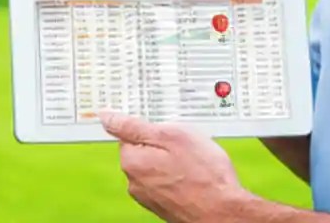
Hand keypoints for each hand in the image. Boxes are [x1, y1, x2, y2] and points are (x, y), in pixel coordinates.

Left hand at [100, 111, 252, 222]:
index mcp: (131, 161)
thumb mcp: (171, 136)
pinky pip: (167, 181)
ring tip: (195, 162)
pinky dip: (179, 176)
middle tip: (187, 144)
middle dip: (163, 144)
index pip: (129, 132)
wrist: (223, 212)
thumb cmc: (203, 174)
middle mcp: (134, 182)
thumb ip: (134, 126)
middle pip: (143, 149)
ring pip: (157, 166)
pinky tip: (196, 175)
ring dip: (172, 160)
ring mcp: (149, 196)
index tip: (168, 127)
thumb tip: (106, 117)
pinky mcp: (163, 205)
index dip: (152, 126)